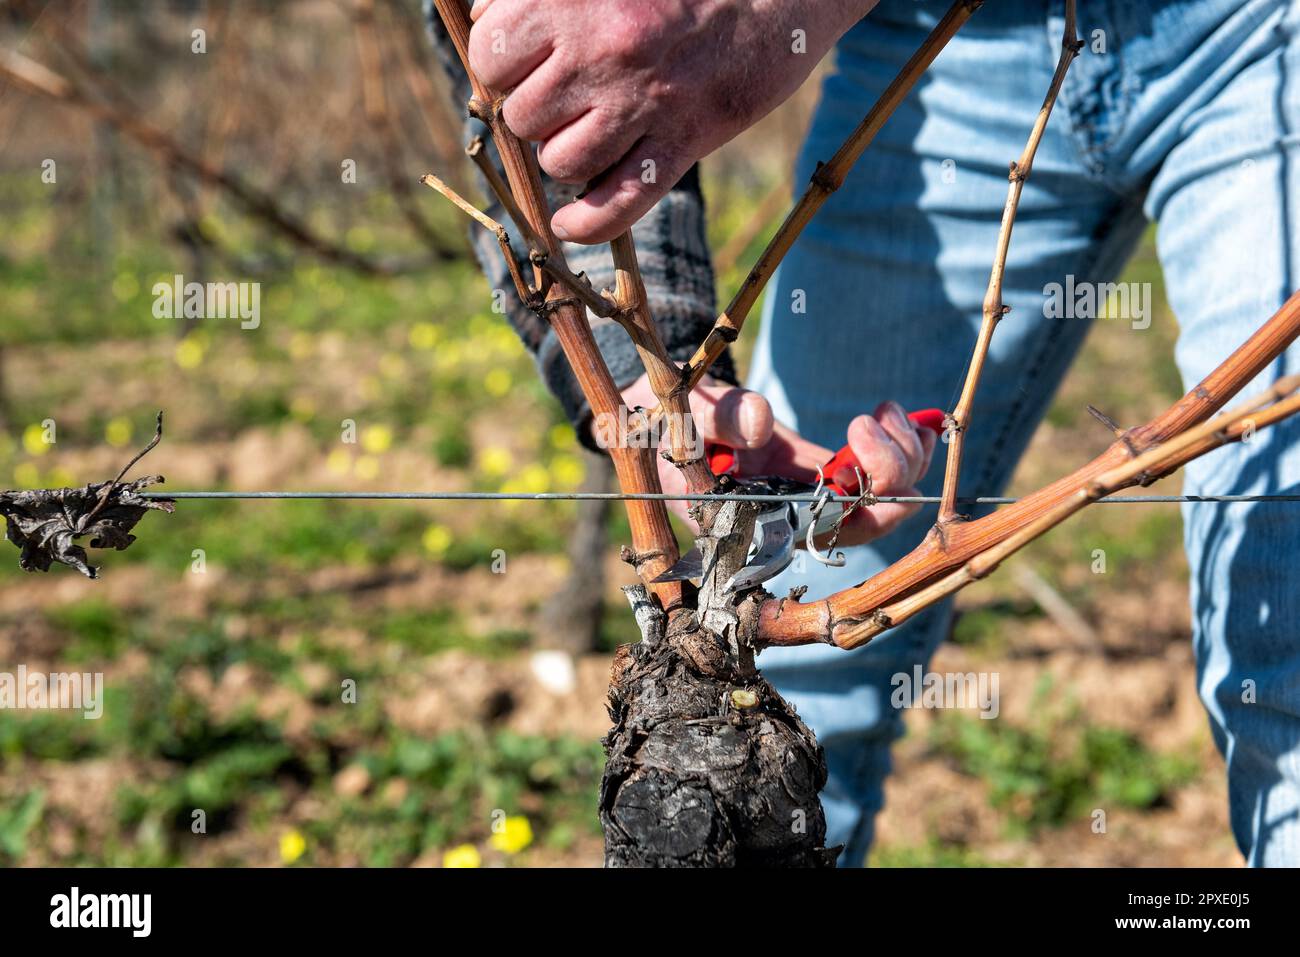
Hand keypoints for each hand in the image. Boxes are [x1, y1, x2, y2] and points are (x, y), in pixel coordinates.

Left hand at [468, 0, 875, 242]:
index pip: (490, 56)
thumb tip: (482, 17)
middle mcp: (600, 52)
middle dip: (534, 114)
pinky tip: (568, 223)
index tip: (522, 63)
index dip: (500, 66)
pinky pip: (617, 206)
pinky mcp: (684, 141)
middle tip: (562, 99)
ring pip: (561, 163)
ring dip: (564, 157)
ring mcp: (643, 103)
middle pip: (522, 116)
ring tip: (582, 135)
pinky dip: (586, 224)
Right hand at [609, 374, 936, 546]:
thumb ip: (713, 418)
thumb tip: (763, 423)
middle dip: (893, 470)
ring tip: (887, 411)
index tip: (862, 442)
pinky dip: (901, 449)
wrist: (652, 416)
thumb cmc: (656, 423)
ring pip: (882, 501)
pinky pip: (873, 477)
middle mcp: (787, 519)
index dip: (871, 501)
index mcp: (754, 520)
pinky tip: (908, 419)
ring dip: (904, 456)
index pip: (828, 531)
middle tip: (870, 417)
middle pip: (870, 521)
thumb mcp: (674, 414)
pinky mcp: (815, 472)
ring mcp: (806, 497)